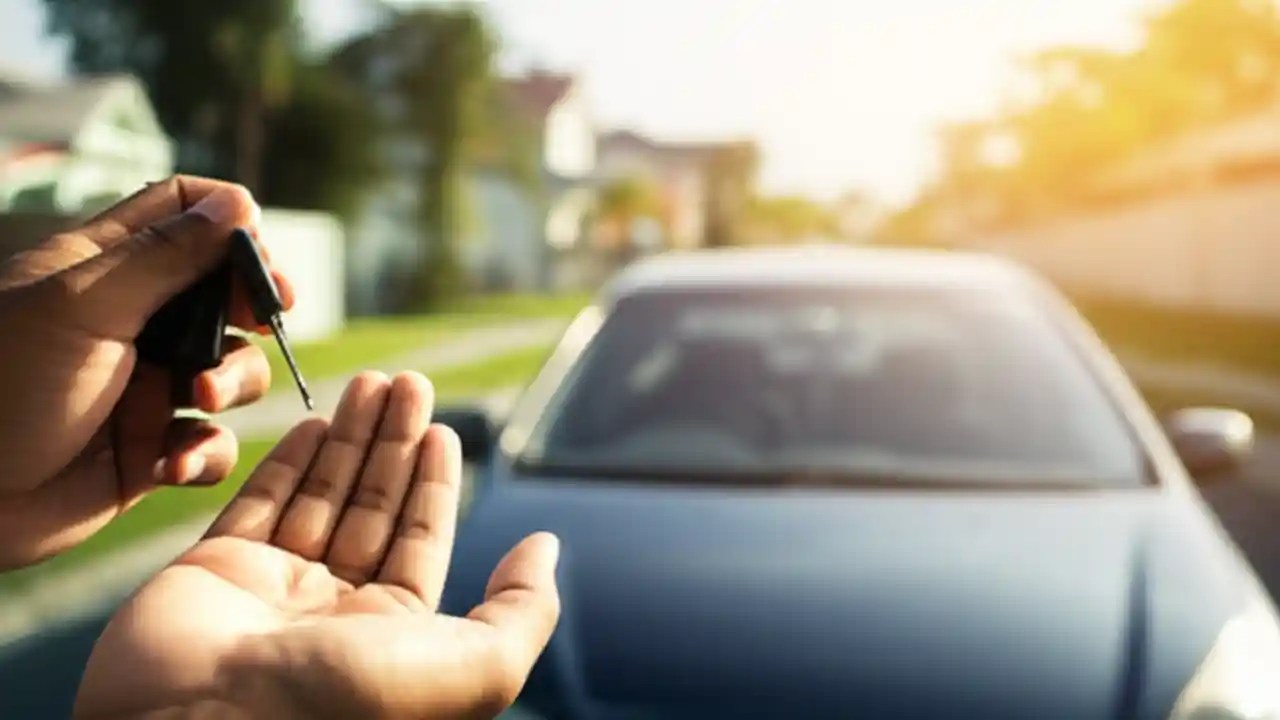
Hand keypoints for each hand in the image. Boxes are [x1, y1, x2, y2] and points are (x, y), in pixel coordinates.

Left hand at [0, 176, 294, 568]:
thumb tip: (240, 204)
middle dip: (250, 311)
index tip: (260, 258)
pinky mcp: (151, 451)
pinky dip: (205, 454)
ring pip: (232, 371)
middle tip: (261, 322)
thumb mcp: (85, 305)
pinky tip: (173, 464)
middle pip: (224, 294)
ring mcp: (145, 388)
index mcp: (105, 268)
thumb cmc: (2, 388)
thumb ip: (166, 254)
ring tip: (199, 403)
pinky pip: (211, 444)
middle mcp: (132, 322)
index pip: (184, 213)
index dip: (231, 225)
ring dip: (231, 386)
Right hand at [75, 372, 561, 719]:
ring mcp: (273, 590)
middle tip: (407, 382)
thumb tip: (544, 547)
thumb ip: (521, 608)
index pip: (420, 541)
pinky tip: (314, 423)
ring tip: (371, 382)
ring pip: (320, 497)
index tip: (441, 429)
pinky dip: (286, 464)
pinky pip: (258, 505)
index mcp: (395, 637)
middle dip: (393, 443)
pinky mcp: (214, 571)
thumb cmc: (349, 704)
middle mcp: (335, 612)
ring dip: (349, 439)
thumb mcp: (474, 666)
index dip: (432, 482)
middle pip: (373, 508)